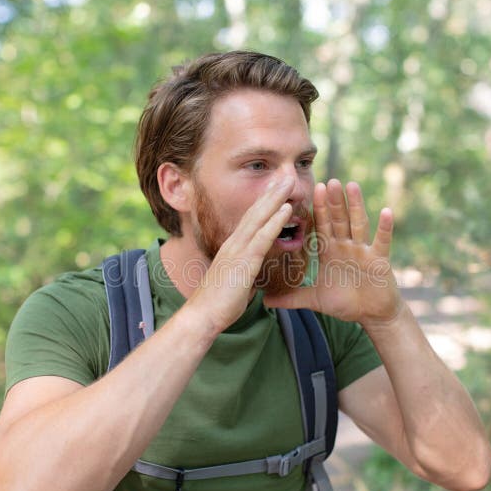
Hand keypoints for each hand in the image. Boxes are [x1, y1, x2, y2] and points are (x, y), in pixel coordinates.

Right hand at [188, 177, 294, 334]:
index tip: (276, 189)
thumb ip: (243, 275)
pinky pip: (262, 237)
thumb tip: (250, 277)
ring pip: (259, 218)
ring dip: (275, 198)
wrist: (201, 315)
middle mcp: (234, 243)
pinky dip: (275, 221)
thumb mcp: (235, 284)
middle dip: (271, 192)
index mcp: (233, 248)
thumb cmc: (218, 304)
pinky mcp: (243, 261)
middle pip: (255, 211)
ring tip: (288, 181)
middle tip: (285, 174)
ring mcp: (237, 250)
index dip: (264, 204)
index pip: (251, 221)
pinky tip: (286, 209)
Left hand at [264, 179, 402, 324]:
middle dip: (333, 201)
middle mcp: (346, 246)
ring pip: (358, 224)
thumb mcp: (314, 299)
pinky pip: (382, 241)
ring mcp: (363, 251)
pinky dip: (384, 228)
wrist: (371, 314)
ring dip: (355, 206)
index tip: (312, 189)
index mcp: (330, 252)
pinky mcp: (379, 260)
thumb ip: (291, 298)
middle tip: (329, 180)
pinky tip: (386, 211)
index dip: (317, 208)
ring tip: (351, 185)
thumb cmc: (344, 303)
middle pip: (339, 220)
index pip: (322, 226)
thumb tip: (266, 301)